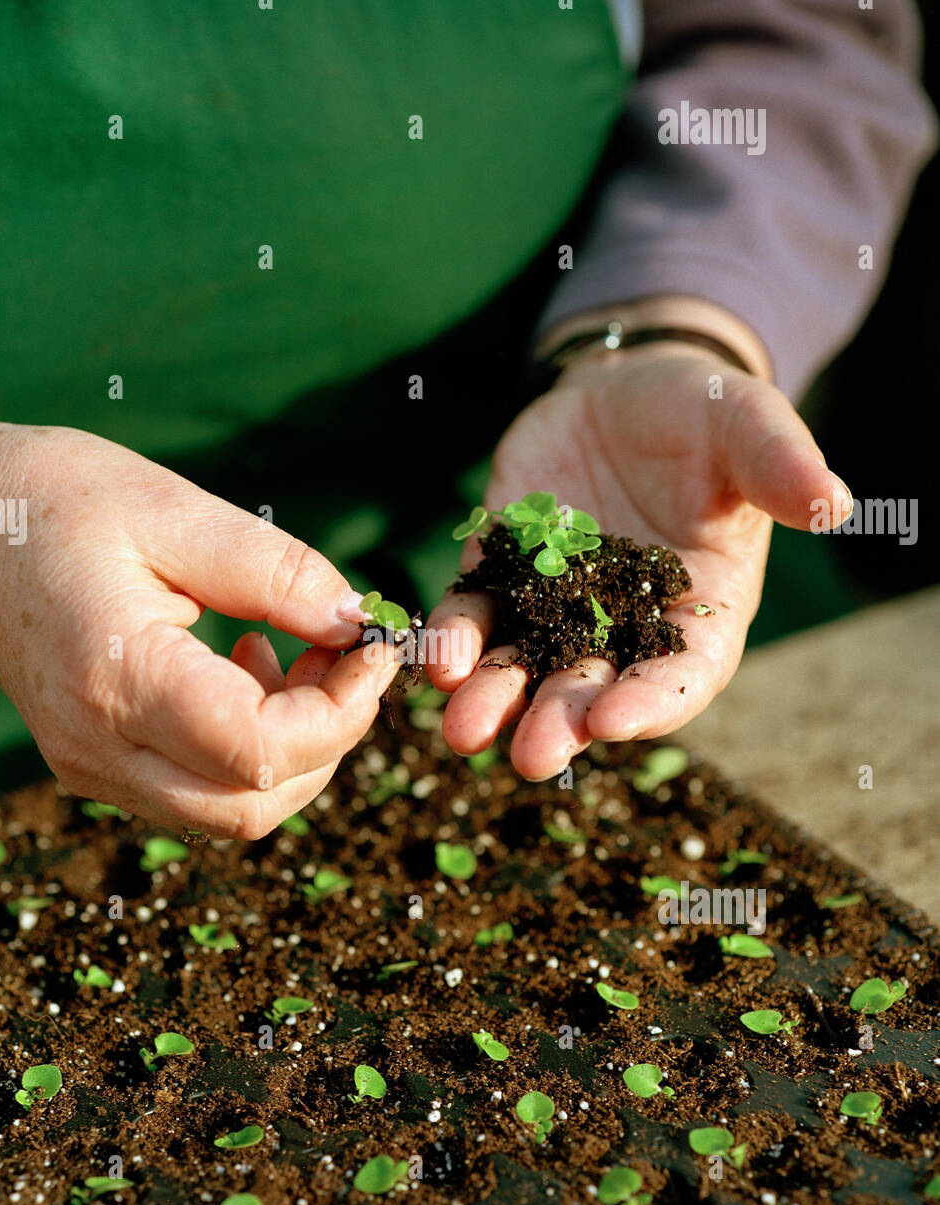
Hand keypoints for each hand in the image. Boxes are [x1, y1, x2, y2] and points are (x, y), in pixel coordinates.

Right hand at [0, 414, 397, 835]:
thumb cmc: (53, 504)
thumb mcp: (173, 510)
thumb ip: (276, 570)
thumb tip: (358, 621)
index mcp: (119, 680)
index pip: (261, 752)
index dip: (342, 711)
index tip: (372, 647)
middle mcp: (101, 748)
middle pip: (254, 807)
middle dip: (329, 740)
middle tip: (341, 655)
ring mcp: (95, 769)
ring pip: (232, 813)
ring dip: (294, 749)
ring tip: (290, 650)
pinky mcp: (99, 767)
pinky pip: (200, 792)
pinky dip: (251, 751)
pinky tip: (247, 670)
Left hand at [424, 343, 851, 778]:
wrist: (627, 385)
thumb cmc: (706, 414)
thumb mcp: (749, 428)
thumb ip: (779, 467)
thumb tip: (833, 503)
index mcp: (698, 613)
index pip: (680, 675)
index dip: (649, 702)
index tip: (611, 721)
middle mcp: (622, 626)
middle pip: (589, 691)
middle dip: (557, 724)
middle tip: (528, 756)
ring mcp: (554, 605)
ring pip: (520, 666)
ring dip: (492, 700)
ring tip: (461, 728)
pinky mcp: (501, 571)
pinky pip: (472, 613)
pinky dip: (451, 637)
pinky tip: (432, 657)